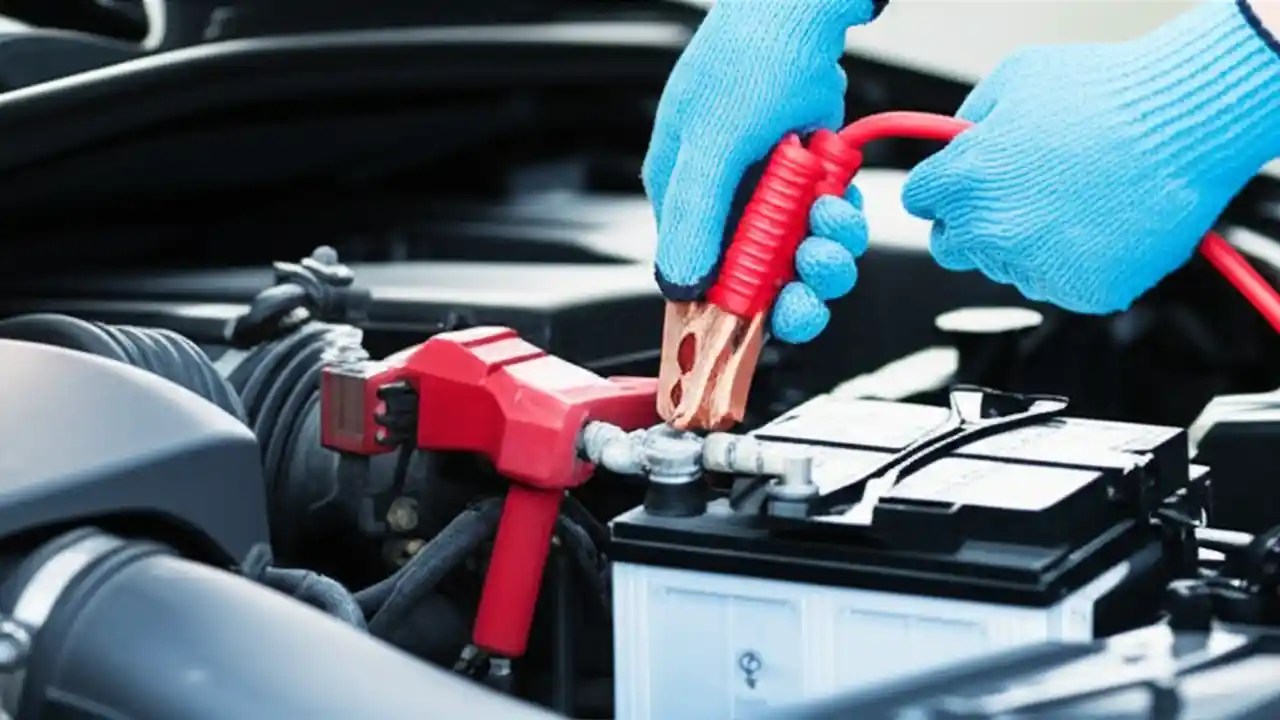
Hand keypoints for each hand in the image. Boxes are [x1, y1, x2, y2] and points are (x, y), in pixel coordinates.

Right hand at [644, 0, 884, 342]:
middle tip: (812, 263)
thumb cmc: (748, 59)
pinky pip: (824, 223)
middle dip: (793, 279)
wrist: (803, 12)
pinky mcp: (803, 180)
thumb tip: (677, 285)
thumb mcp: (711, 145)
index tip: (767, 316)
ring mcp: (765, 192)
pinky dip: (840, 217)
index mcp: (681, 196)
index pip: (697, 277)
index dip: (733, 306)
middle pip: (756, 278)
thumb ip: (694, 219)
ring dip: (825, 246)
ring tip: (831, 214)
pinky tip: (839, 194)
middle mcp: (722, 200)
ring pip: (797, 255)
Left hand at [902, 1, 1279, 314]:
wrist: (1185, 125)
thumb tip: (959, 141)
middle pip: (953, 245)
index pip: (920, 200)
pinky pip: (1064, 283)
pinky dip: (1079, 261)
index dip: (944, 186)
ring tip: (1079, 197)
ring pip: (1011, 267)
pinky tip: (1106, 221)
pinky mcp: (1083, 293)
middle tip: (1017, 195)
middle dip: (973, 222)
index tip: (964, 181)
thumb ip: (971, 119)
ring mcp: (1036, 269)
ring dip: (1029, 243)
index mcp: (962, 182)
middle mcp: (989, 233)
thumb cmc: (1104, 92)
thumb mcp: (1016, 79)